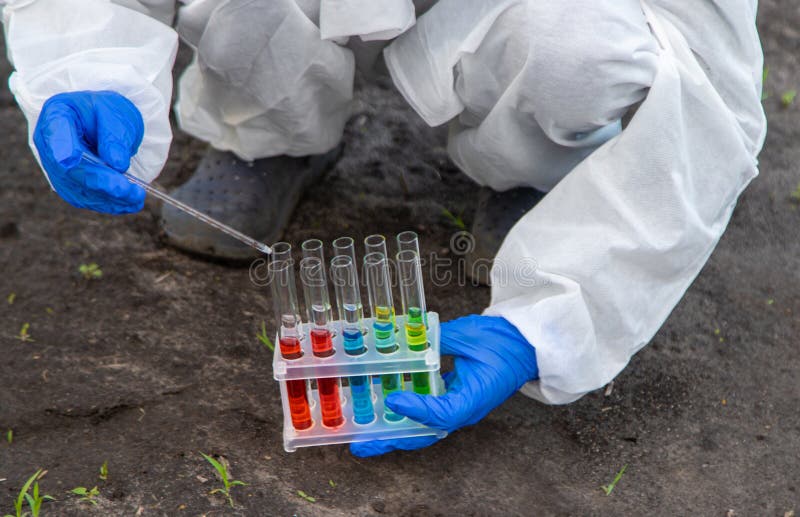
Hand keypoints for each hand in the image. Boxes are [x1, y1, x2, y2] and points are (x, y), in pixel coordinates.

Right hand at [33, 91, 145, 213]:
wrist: (105, 126)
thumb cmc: (108, 114)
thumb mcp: (116, 114)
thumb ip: (115, 136)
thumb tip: (117, 164)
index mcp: (56, 115)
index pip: (55, 133)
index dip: (61, 148)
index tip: (71, 159)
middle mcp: (49, 145)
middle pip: (69, 170)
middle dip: (100, 182)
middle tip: (129, 190)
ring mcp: (56, 168)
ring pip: (78, 189)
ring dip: (109, 197)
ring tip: (137, 197)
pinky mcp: (69, 186)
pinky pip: (86, 199)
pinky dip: (109, 203)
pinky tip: (130, 203)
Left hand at [350, 314, 538, 456]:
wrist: (524, 345)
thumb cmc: (503, 341)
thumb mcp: (469, 335)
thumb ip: (438, 338)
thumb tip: (409, 336)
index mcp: (475, 398)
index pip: (444, 412)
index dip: (417, 409)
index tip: (395, 399)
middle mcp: (465, 409)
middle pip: (425, 431)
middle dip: (393, 439)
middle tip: (362, 444)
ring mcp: (459, 407)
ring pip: (422, 427)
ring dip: (394, 432)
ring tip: (365, 437)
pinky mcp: (453, 400)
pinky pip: (425, 413)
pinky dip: (404, 415)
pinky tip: (384, 412)